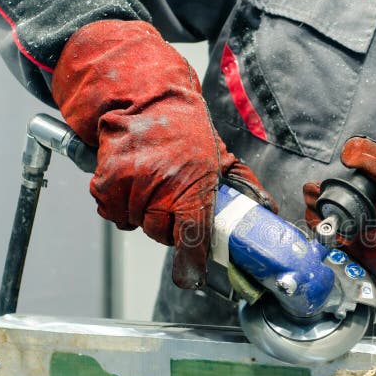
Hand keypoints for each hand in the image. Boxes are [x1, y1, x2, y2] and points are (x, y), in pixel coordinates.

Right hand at [52, 20, 274, 288]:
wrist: (145, 97)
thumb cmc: (185, 131)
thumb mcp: (221, 156)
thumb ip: (243, 187)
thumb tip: (268, 210)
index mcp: (196, 183)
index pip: (193, 233)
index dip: (191, 261)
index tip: (190, 278)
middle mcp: (164, 185)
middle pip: (159, 234)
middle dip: (164, 227)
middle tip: (169, 204)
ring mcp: (133, 182)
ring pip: (132, 224)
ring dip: (139, 214)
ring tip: (149, 187)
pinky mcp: (107, 179)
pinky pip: (109, 211)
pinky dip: (116, 204)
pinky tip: (129, 184)